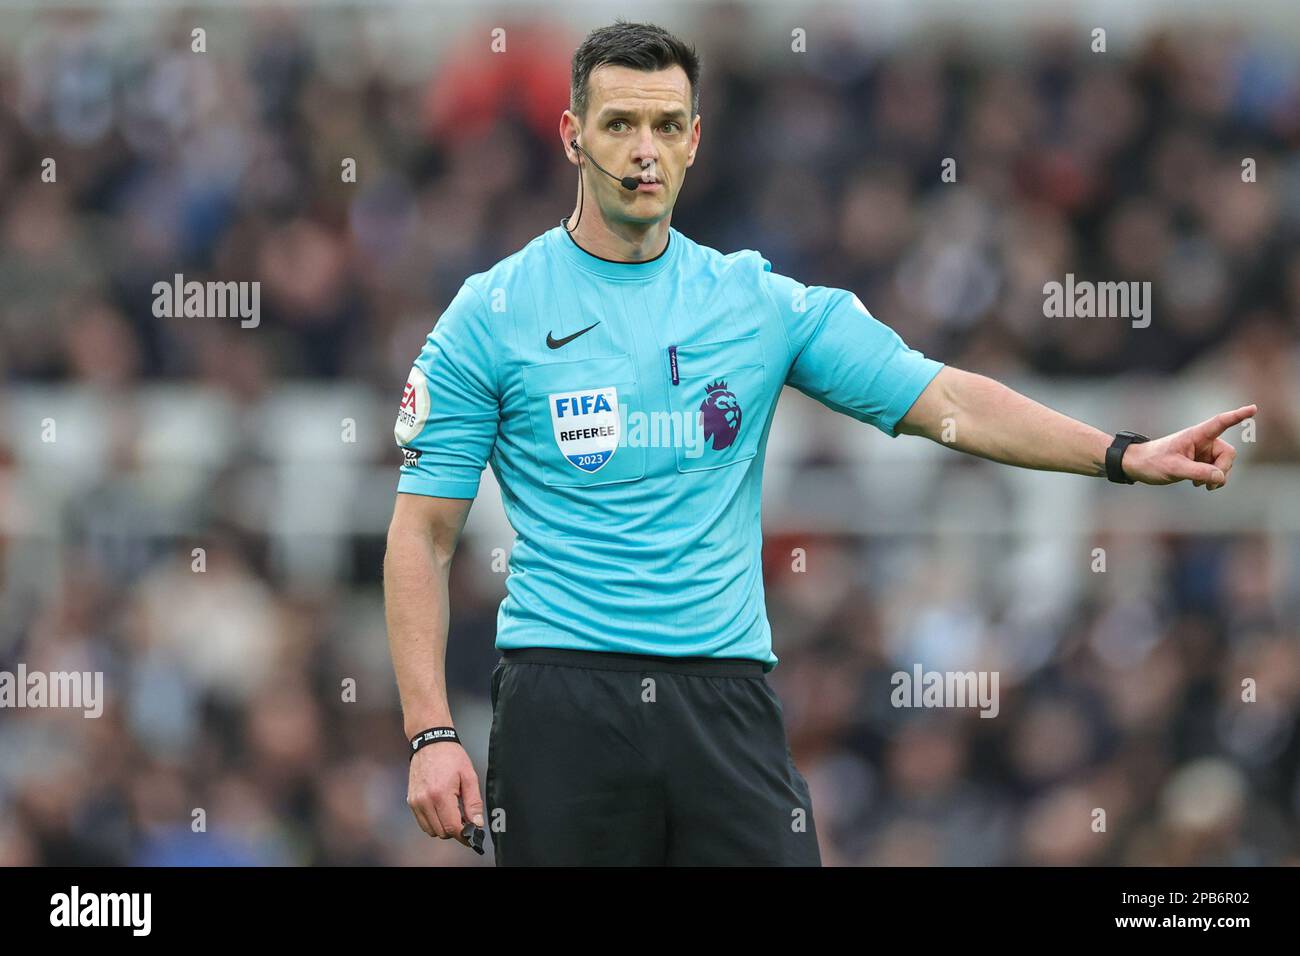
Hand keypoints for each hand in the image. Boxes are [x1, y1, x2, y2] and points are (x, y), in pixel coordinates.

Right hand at [407, 742, 484, 848]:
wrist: (430, 742)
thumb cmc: (451, 757)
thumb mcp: (469, 777)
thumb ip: (473, 803)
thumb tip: (477, 824)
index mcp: (440, 794)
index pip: (452, 827)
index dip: (464, 835)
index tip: (472, 836)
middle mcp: (424, 801)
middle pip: (441, 832)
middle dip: (455, 831)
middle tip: (465, 820)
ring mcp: (415, 802)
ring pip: (431, 830)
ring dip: (443, 828)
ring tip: (453, 812)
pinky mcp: (411, 801)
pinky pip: (422, 822)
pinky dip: (433, 822)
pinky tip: (442, 810)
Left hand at [1121, 404, 1255, 489]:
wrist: (1138, 465)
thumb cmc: (1152, 462)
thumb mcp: (1173, 468)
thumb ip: (1198, 472)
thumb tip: (1220, 477)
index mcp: (1196, 435)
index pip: (1220, 423)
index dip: (1238, 416)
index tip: (1253, 408)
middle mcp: (1203, 441)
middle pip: (1228, 454)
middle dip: (1222, 469)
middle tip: (1207, 483)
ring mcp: (1203, 451)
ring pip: (1224, 464)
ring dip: (1216, 477)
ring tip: (1199, 484)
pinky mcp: (1201, 461)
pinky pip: (1217, 471)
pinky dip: (1213, 479)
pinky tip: (1200, 484)